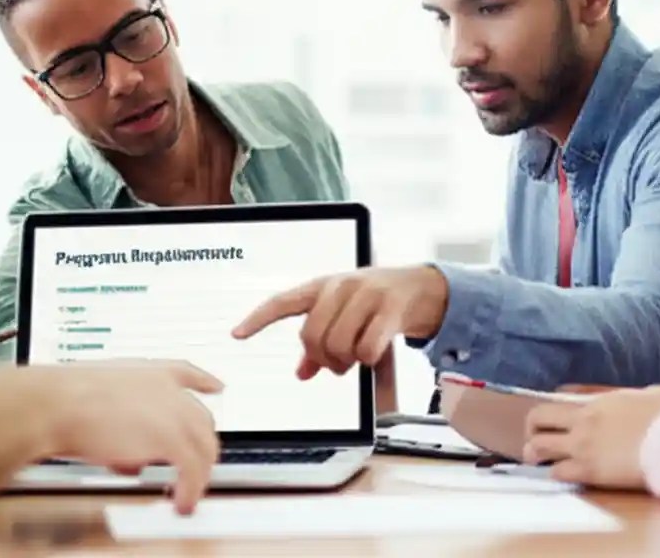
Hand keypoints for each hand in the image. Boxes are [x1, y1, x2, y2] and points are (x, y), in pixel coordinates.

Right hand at [41, 360, 223, 513]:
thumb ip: (123, 425)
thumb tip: (129, 458)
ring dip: (198, 475)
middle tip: (190, 468)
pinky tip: (181, 500)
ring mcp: (173, 411)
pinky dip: (190, 488)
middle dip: (199, 447)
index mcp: (150, 372)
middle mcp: (168, 389)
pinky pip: (193, 469)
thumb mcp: (99, 401)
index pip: (187, 373)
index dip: (205, 382)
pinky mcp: (171, 438)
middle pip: (202, 420)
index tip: (216, 386)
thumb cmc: (64, 401)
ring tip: (186, 495)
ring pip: (204, 447)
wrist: (57, 405)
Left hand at [232, 266, 446, 379]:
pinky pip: (367, 348)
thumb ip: (321, 341)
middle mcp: (340, 286)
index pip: (283, 302)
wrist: (422, 287)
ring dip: (347, 361)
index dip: (258, 318)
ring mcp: (366, 295)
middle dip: (323, 358)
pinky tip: (374, 353)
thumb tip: (302, 373)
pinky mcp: (390, 308)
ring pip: (338, 344)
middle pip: (312, 335)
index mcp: (323, 286)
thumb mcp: (345, 315)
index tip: (237, 334)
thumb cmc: (377, 301)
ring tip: (357, 357)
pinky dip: (367, 360)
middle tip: (337, 364)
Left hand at [522, 385, 659, 489]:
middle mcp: (582, 421)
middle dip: (531, 429)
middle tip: (533, 439)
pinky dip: (554, 473)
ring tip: (535, 460)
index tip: (548, 420)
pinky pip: (558, 472)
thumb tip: (630, 398)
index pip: (556, 399)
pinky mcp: (589, 471)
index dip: (549, 411)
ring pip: (539, 446)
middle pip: (537, 418)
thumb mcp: (648, 393)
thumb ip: (629, 397)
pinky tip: (559, 474)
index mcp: (596, 402)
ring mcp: (582, 446)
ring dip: (534, 453)